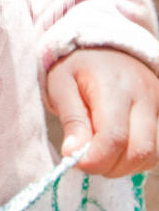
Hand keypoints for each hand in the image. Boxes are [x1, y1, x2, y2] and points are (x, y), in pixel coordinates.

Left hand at [46, 47, 158, 178]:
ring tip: (100, 152)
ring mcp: (158, 105)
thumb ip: (71, 119)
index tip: (75, 161)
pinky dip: (135, 159)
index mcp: (114, 86)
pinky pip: (156, 150)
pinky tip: (117, 149)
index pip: (114, 137)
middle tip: (87, 159)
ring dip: (124, 166)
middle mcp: (144, 96)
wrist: (105, 43)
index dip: (95, 160)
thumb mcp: (61, 85)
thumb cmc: (77, 65)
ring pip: (151, 155)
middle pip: (140, 151)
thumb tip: (73, 154)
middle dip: (111, 167)